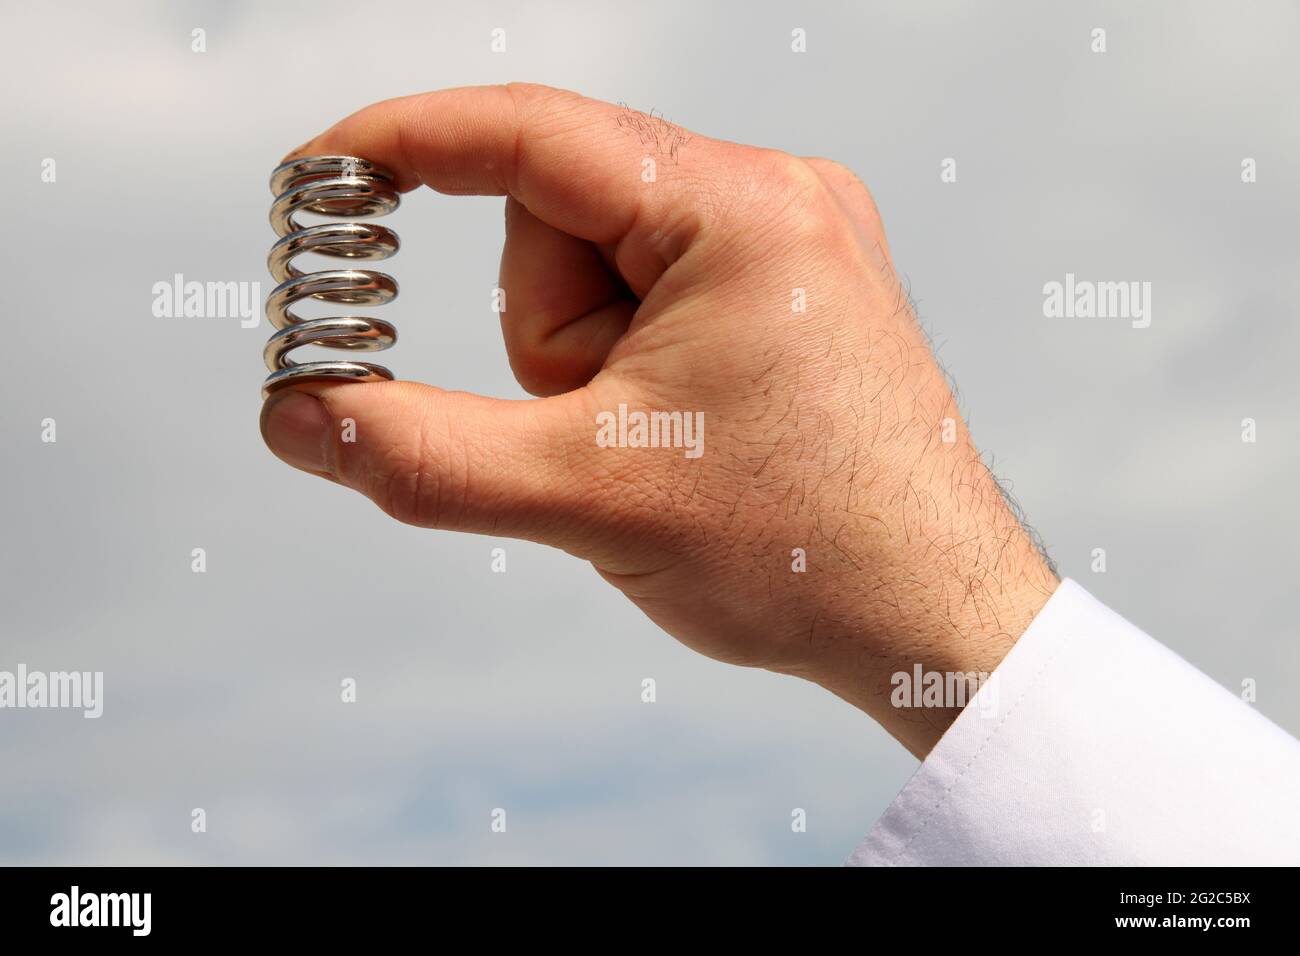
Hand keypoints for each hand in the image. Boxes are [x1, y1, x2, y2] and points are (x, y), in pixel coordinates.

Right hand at [260, 83, 1057, 756]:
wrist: (932, 618)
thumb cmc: (800, 554)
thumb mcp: (585, 497)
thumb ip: (418, 452)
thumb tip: (295, 415)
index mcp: (739, 211)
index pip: (532, 134)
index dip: (408, 143)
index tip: (321, 170)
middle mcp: (778, 200)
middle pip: (562, 222)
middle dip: (549, 337)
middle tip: (604, 430)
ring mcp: (792, 246)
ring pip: (602, 270)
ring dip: (589, 366)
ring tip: (659, 447)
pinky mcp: (792, 294)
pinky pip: (654, 298)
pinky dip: (629, 367)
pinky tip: (684, 438)